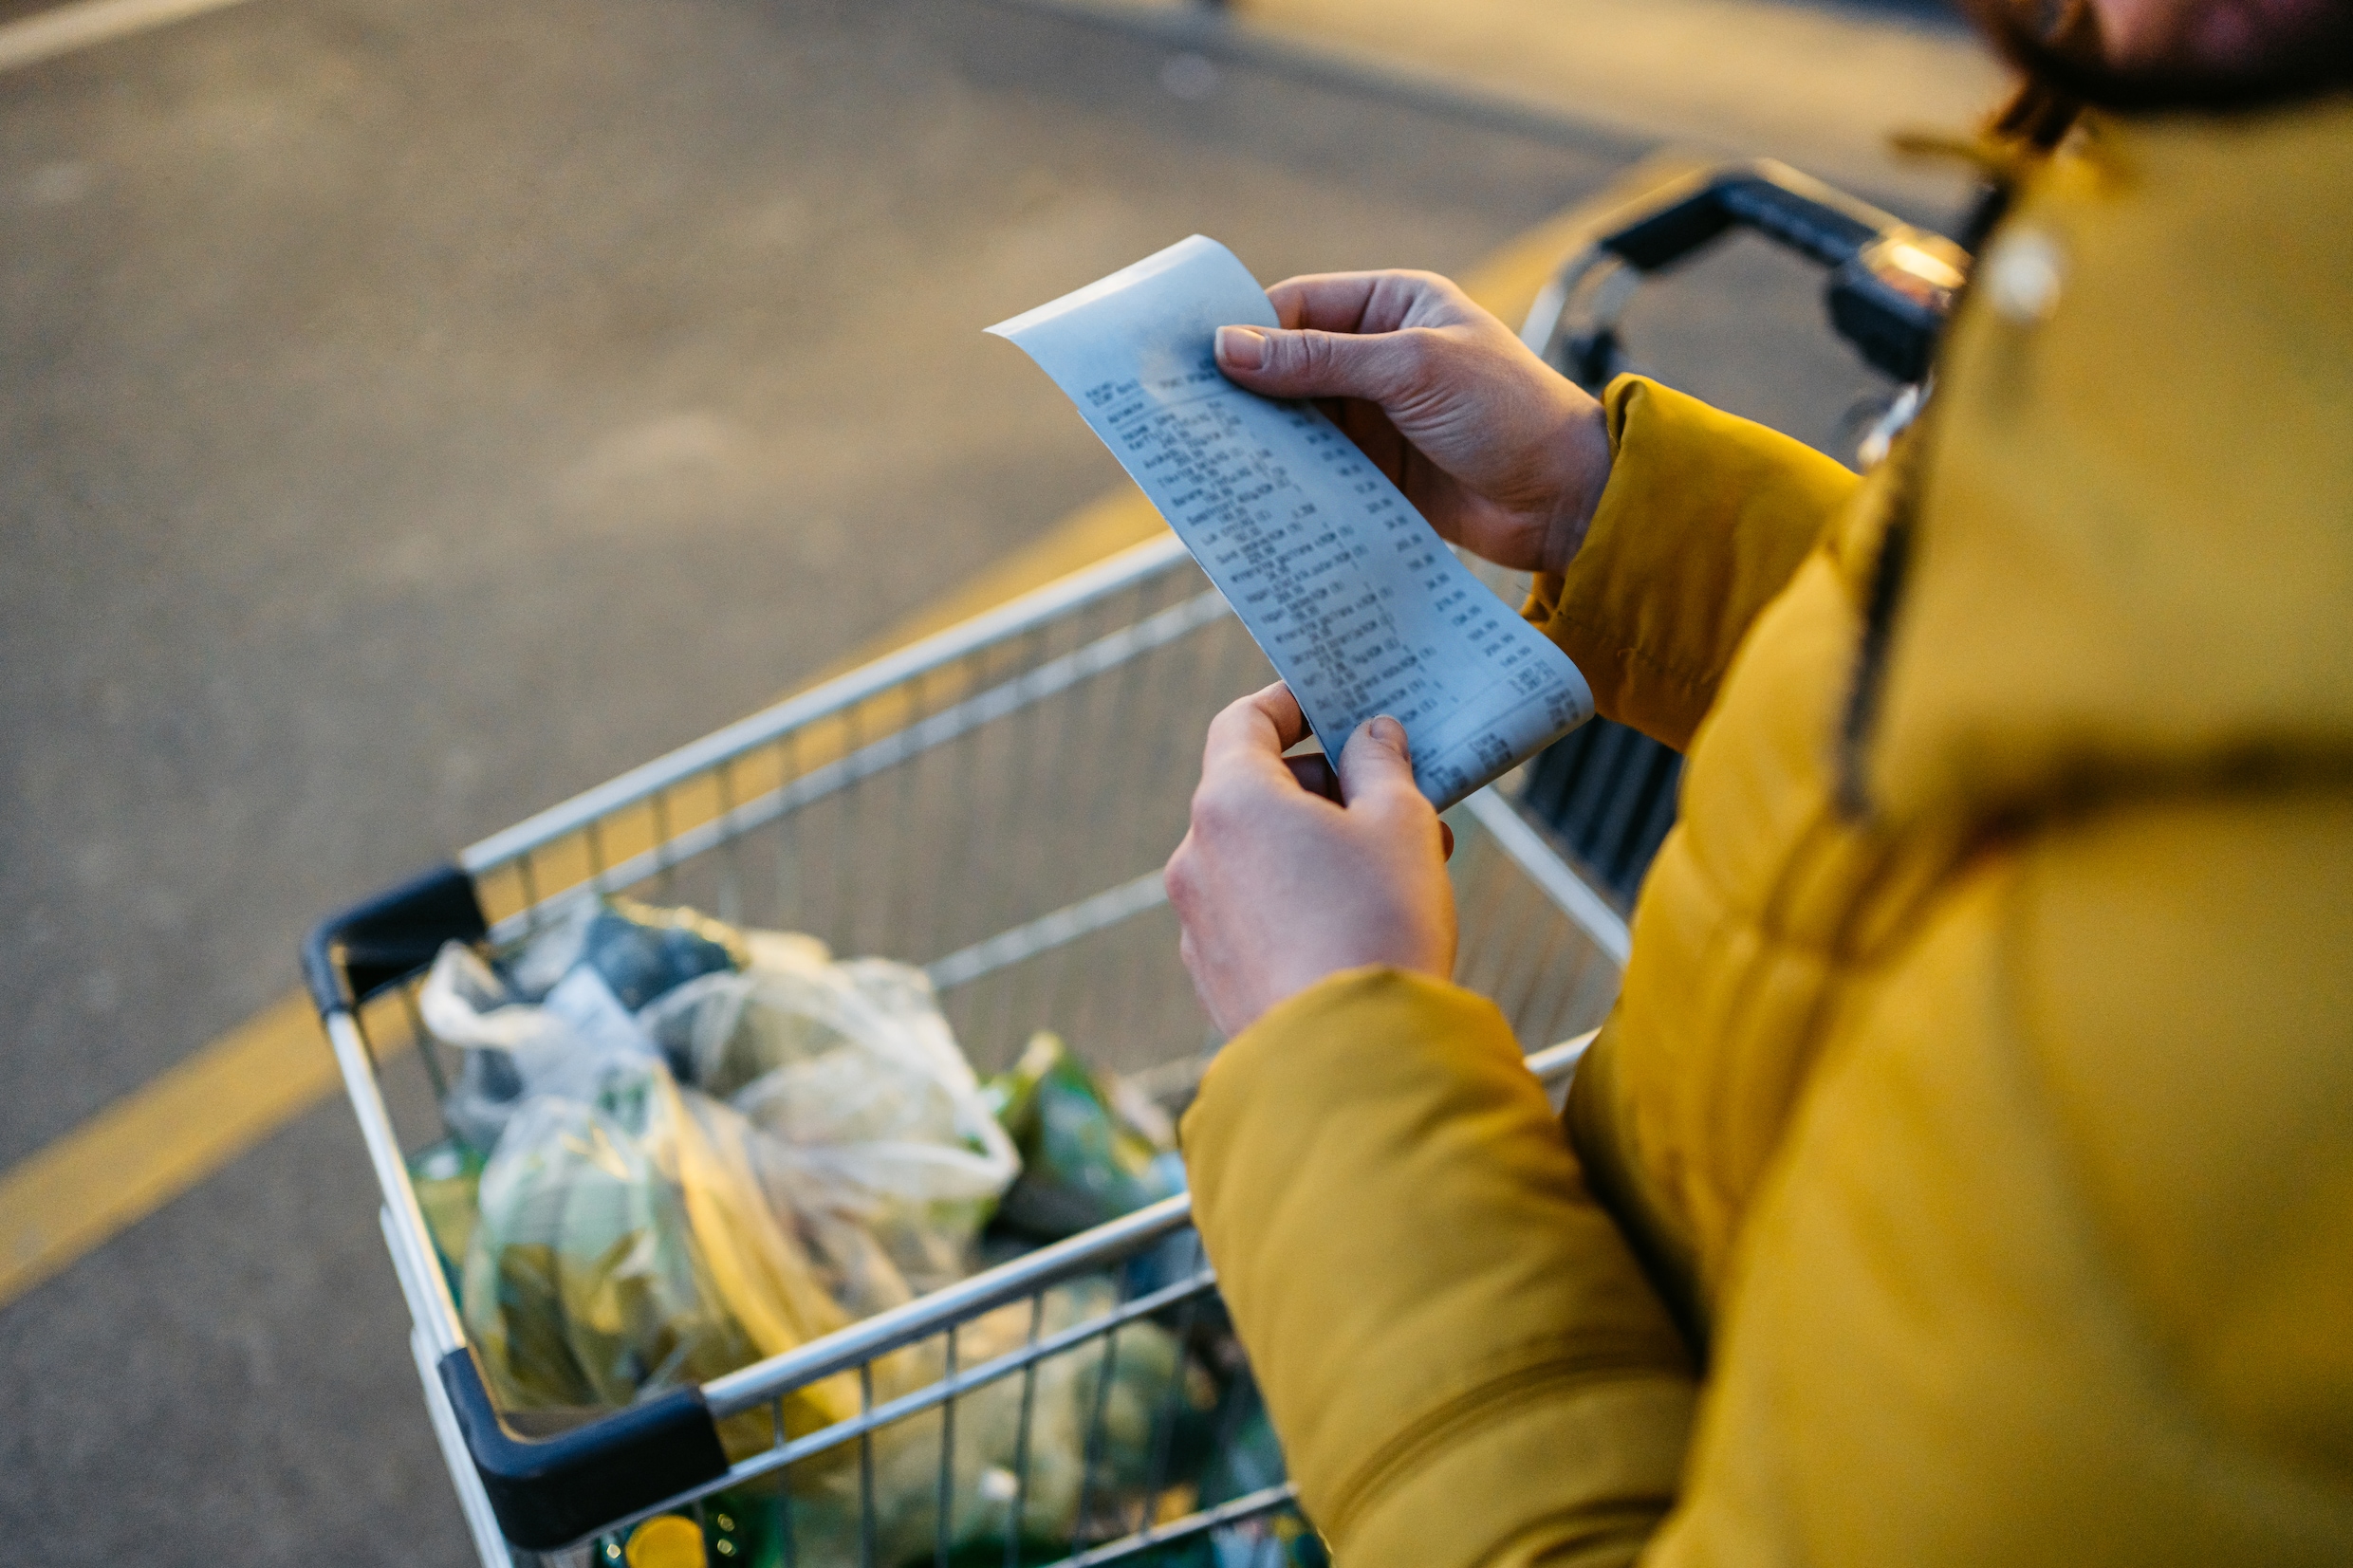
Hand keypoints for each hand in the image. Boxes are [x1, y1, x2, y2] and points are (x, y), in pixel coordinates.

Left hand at [1166, 683, 1457, 1036]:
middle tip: (1396, 799)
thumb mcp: (1400, 825)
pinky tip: (1359, 925)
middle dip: (1326, 788)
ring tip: (1398, 869)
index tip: (1330, 705)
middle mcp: (1195, 857)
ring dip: (1319, 848)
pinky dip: (1298, 901)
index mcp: (1230, 802)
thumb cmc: (1377, 928)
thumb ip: (1382, 765)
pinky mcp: (1212, 978)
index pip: (1243, 722)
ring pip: (1258, 859)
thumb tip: (1372, 737)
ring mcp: (1197, 923)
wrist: (1351, 1065)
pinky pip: (1254, 914)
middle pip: (1253, 792)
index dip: (1290, 704)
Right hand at [1217, 270, 1610, 574]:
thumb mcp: (1411, 370)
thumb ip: (1320, 361)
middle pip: (1289, 366)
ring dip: (1263, 439)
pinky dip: (1288, 478)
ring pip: (1298, 421)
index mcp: (1394, 306)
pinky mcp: (1379, 472)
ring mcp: (1378, 417)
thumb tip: (1230, 348)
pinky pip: (1319, 469)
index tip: (1196, 361)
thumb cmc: (1509, 412)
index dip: (1248, 331)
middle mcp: (1380, 356)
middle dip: (1245, 390)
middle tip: (1186, 414)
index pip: (1299, 307)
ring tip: (1207, 456)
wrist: (1567, 500)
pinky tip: (1252, 490)